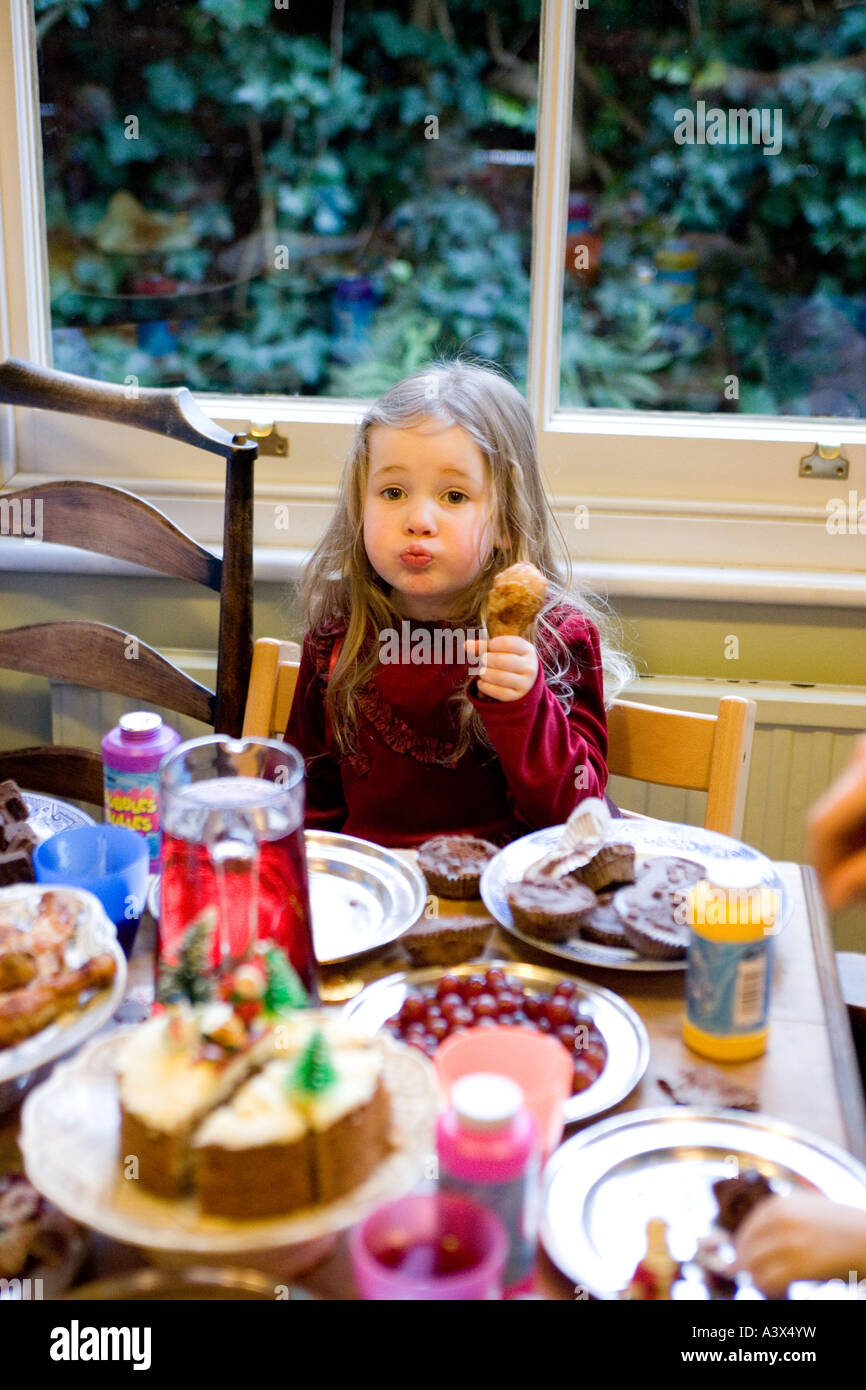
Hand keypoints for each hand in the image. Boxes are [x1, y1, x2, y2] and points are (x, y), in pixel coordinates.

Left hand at [465, 635, 538, 702]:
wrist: (526, 683)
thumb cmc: (509, 660)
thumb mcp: (502, 651)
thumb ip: (484, 646)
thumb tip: (465, 645)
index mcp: (527, 650)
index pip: (508, 643)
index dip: (492, 645)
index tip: (488, 648)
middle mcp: (529, 667)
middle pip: (503, 660)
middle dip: (486, 660)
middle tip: (482, 660)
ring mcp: (525, 683)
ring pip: (500, 677)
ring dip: (485, 674)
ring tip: (482, 672)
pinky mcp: (518, 697)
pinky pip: (499, 693)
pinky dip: (486, 687)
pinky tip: (481, 683)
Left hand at [734, 1193, 865, 1296]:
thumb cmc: (840, 1227)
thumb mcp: (806, 1210)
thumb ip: (779, 1219)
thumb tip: (747, 1239)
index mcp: (780, 1205)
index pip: (747, 1229)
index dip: (741, 1248)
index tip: (740, 1259)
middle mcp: (780, 1221)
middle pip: (746, 1249)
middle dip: (745, 1266)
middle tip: (750, 1277)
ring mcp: (790, 1243)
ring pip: (754, 1266)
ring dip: (758, 1278)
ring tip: (770, 1284)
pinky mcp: (800, 1265)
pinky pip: (769, 1280)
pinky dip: (769, 1289)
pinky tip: (781, 1290)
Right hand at [807, 734, 865, 910]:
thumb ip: (863, 874)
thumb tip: (835, 896)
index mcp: (863, 777)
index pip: (819, 826)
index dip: (821, 868)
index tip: (830, 899)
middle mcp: (859, 759)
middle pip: (827, 819)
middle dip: (835, 862)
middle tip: (845, 894)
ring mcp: (864, 758)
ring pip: (840, 813)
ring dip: (847, 848)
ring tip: (858, 876)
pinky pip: (853, 804)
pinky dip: (859, 831)